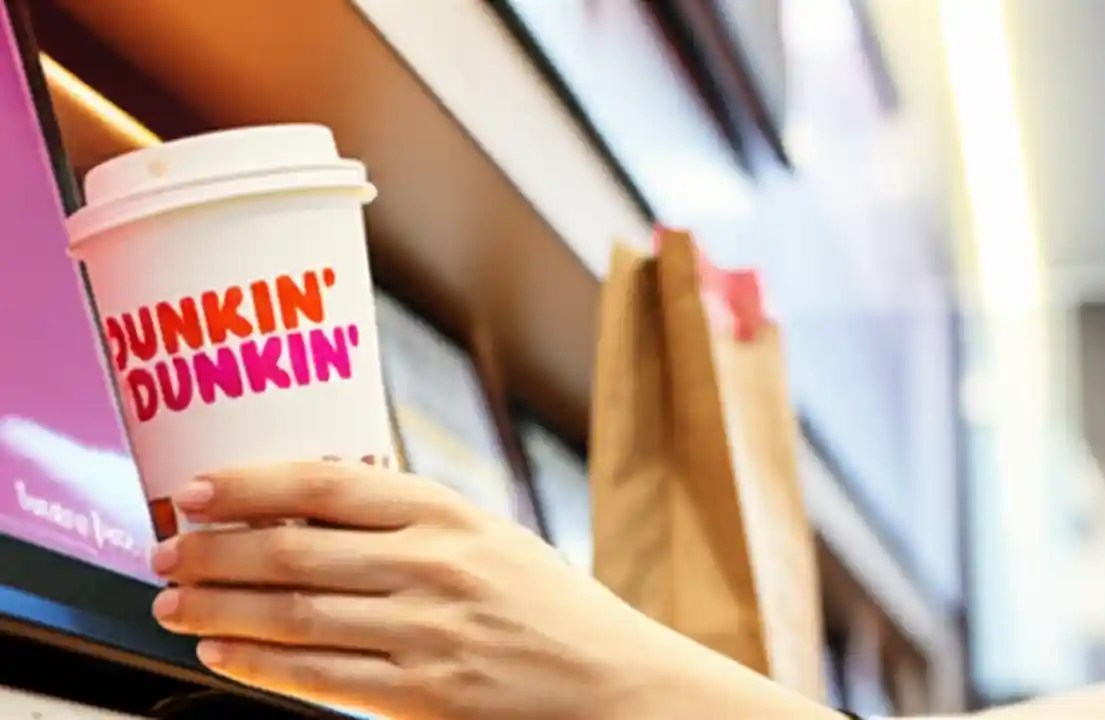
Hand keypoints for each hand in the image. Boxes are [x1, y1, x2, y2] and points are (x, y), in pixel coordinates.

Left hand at [149, 463, 839, 719]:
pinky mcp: (422, 695)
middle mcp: (434, 566)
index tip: (199, 489)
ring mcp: (427, 633)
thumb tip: (307, 507)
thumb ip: (410, 521)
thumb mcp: (490, 539)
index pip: (327, 483)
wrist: (612, 683)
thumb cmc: (548, 607)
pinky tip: (221, 651)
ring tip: (172, 602)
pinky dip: (257, 663)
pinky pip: (318, 677)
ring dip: (217, 607)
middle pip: (293, 550)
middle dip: (213, 551)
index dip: (251, 484)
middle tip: (163, 550)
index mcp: (451, 513)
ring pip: (292, 615)